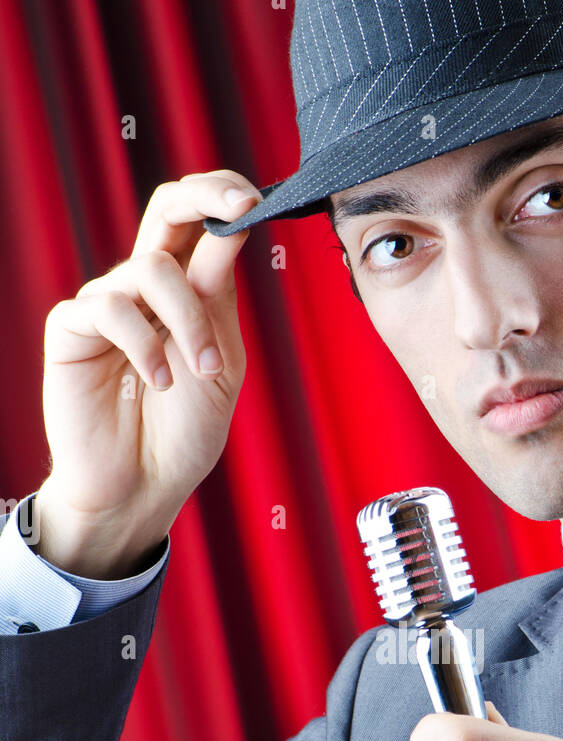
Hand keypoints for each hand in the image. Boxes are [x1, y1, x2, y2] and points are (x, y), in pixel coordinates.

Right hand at [37, 171, 261, 577]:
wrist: (144, 488)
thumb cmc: (183, 434)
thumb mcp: (220, 363)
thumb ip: (220, 298)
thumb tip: (233, 228)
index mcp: (186, 291)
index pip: (199, 223)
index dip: (224, 197)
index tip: (258, 199)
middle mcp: (144, 288)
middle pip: (165, 209)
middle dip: (205, 197)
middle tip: (241, 210)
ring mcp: (106, 303)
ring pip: (151, 268)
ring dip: (189, 320)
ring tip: (200, 373)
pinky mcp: (71, 328)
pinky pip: (110, 308)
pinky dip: (145, 345)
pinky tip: (158, 382)